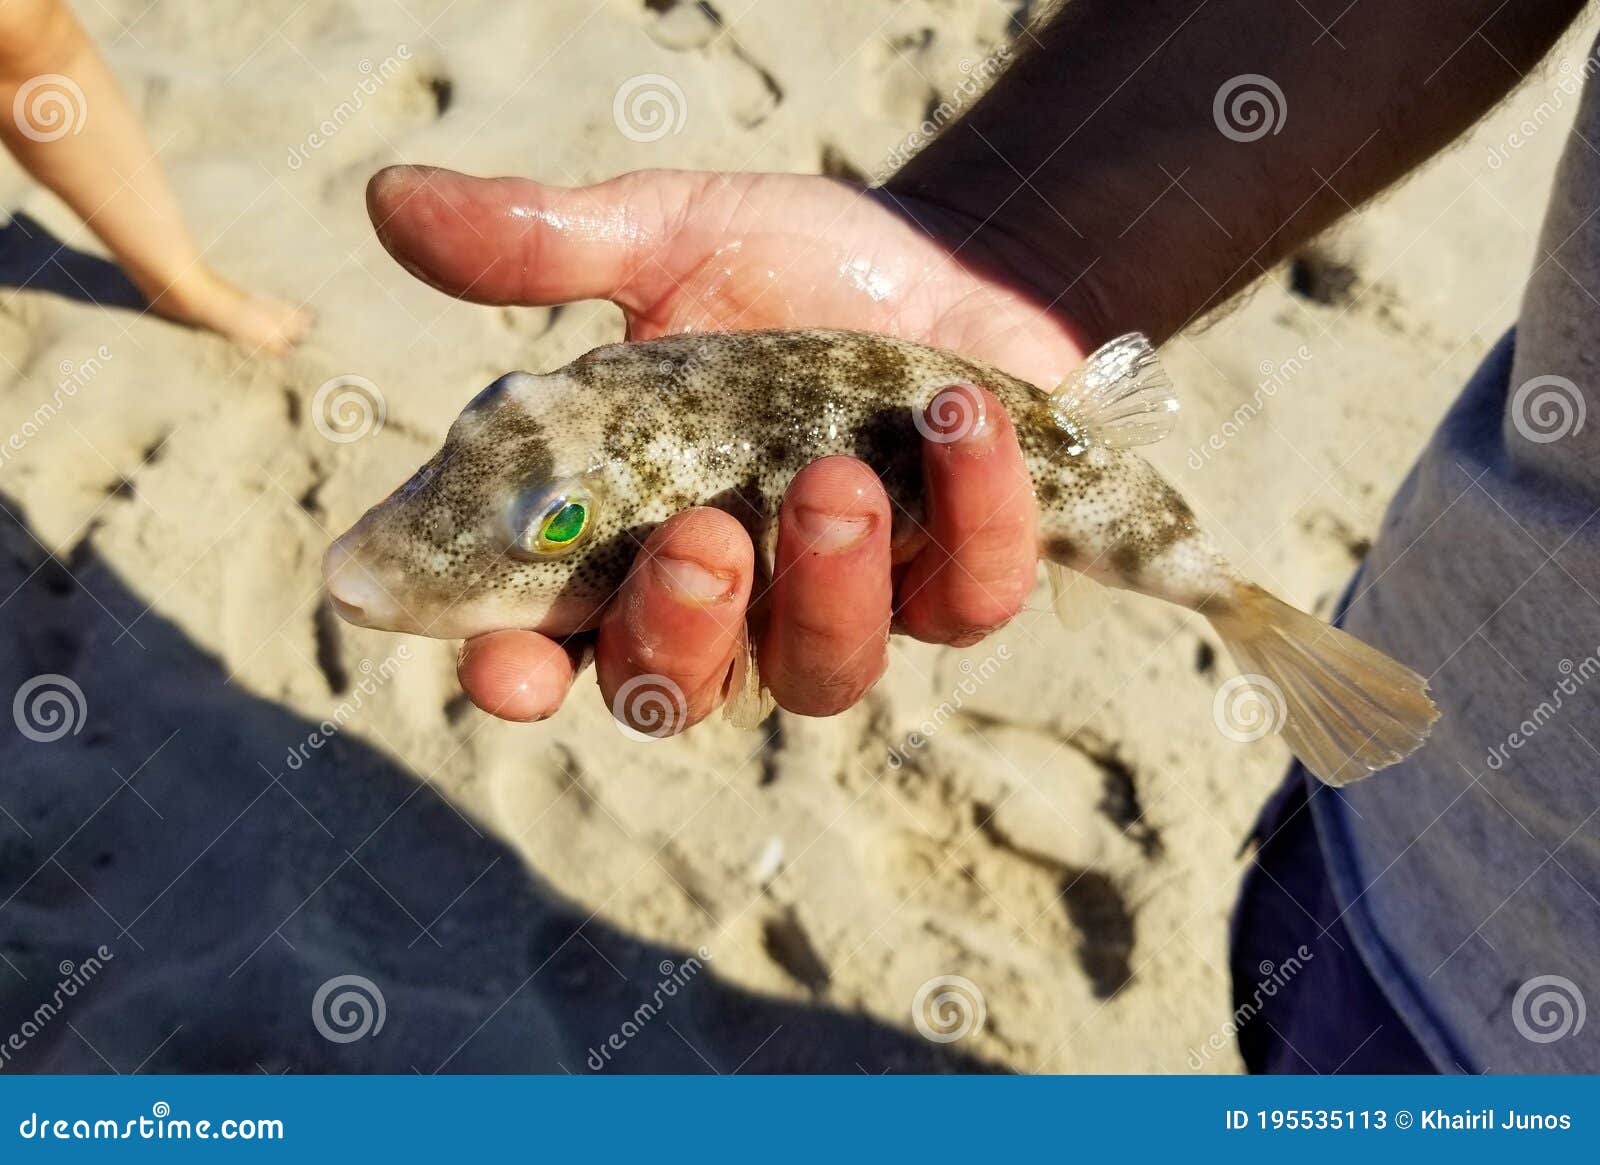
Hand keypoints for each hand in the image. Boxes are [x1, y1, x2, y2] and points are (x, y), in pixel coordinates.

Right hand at [366, 166, 1088, 729]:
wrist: (949, 262)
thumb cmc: (792, 269)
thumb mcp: (669, 240)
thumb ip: (545, 243)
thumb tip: (392, 197)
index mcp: (634, 540)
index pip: (557, 643)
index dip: (524, 672)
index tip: (509, 665)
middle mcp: (736, 600)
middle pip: (683, 686)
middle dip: (682, 630)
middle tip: (700, 537)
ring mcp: (853, 603)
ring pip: (826, 670)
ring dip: (829, 588)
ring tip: (834, 477)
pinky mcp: (963, 579)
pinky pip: (972, 596)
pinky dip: (974, 518)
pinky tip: (957, 416)